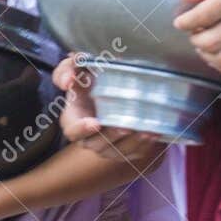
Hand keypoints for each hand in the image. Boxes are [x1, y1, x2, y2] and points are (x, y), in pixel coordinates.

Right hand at [51, 56, 172, 167]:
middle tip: (126, 126)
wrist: (113, 88)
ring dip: (132, 142)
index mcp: (73, 119)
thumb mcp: (76, 68)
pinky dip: (145, 144)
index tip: (96, 123)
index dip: (82, 129)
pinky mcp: (123, 151)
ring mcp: (105, 147)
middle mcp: (87, 138)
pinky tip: (154, 133)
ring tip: (146, 130)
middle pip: (98, 143)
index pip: (72, 131)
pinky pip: (133, 152)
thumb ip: (66, 70)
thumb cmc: (91, 79)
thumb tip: (69, 80)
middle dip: (113, 136)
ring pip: (117, 151)